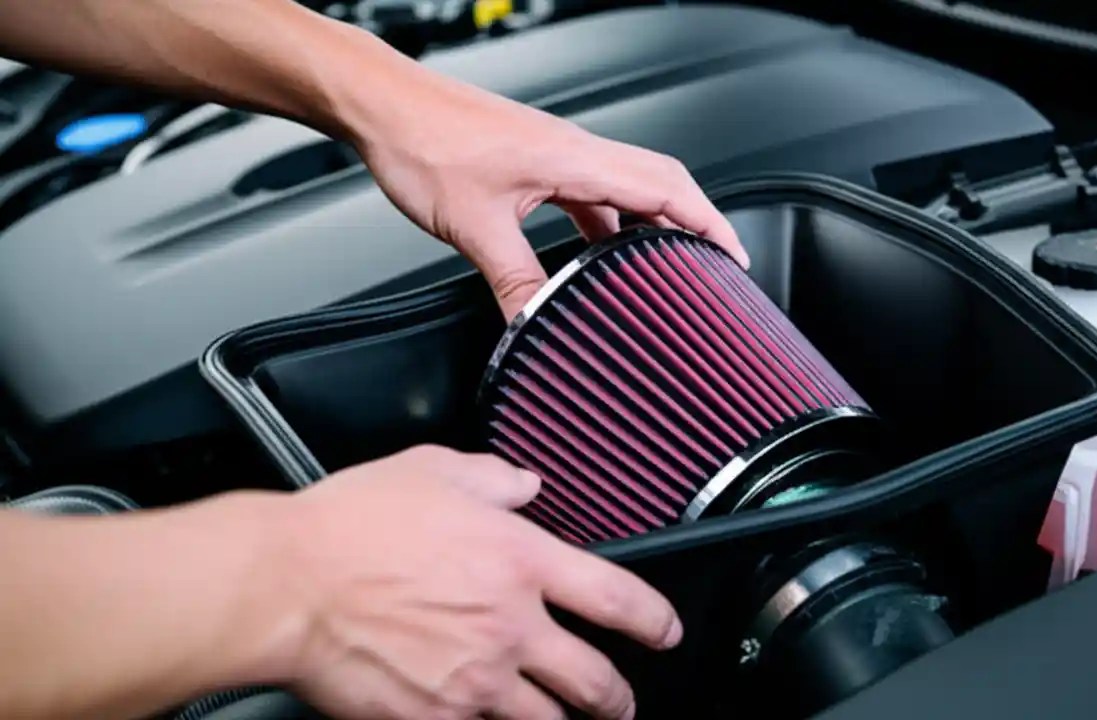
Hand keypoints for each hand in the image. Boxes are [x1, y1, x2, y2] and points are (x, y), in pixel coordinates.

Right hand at [267, 445, 681, 719]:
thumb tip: (525, 485)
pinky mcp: (434, 718)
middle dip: (619, 699)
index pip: (617, 598)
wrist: (287, 584)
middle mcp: (510, 626)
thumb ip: (492, 478)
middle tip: (622, 702)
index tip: (664, 632)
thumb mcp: (432, 470)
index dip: (654, 621)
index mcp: (520, 561)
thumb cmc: (350, 525)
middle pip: (595, 681)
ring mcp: (475, 680)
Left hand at [344, 63, 748, 321]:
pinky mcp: (536, 159)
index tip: (734, 256)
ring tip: (659, 269)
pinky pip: (592, 191)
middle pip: (660, 182)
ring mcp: (557, 152)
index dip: (707, 223)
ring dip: (648, 226)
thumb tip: (537, 324)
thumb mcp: (474, 227)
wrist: (384, 104)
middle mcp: (575, 149)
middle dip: (692, 225)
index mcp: (576, 159)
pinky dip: (606, 223)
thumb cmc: (423, 142)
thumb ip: (514, 281)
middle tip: (712, 267)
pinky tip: (593, 253)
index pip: (666, 188)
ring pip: (625, 187)